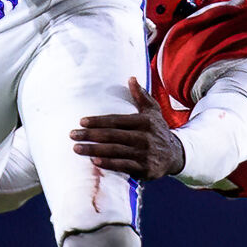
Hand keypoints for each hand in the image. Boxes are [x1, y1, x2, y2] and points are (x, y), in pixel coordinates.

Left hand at [70, 77, 184, 180]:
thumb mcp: (153, 111)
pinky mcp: (145, 168)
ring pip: (115, 151)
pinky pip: (123, 166)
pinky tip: (94, 162)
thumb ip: (141, 96)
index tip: (81, 122)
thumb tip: (131, 78)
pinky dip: (109, 164)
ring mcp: (144, 154)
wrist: (175, 154)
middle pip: (112, 135)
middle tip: (72, 135)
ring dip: (94, 150)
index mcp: (144, 121)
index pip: (116, 120)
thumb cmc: (157, 130)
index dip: (98, 121)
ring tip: (77, 148)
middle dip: (90, 135)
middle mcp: (144, 137)